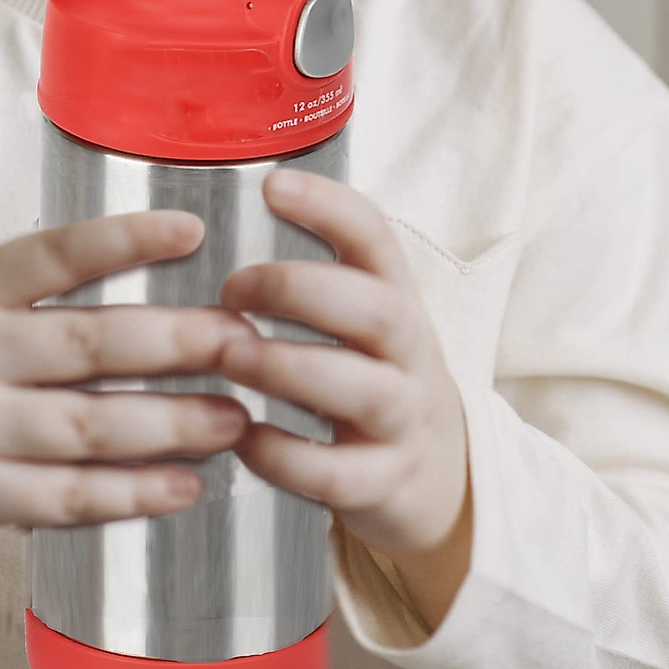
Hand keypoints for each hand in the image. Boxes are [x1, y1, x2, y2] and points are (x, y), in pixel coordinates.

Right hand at [0, 211, 253, 599]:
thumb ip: (46, 297)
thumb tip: (170, 290)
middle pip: (92, 344)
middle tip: (245, 343)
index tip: (194, 232)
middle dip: (181, 342)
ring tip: (236, 418)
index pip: (53, 255)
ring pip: (92, 426)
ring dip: (175, 423)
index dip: (125, 240)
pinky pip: (72, 496)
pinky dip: (136, 492)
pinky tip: (187, 483)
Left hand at [217, 169, 471, 628]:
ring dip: (290, 368)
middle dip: (302, 290)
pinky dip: (286, 455)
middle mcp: (409, 354)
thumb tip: (230, 226)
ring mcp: (404, 422)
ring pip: (363, 390)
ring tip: (230, 357)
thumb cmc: (375, 379)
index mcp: (395, 300)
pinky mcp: (385, 484)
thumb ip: (317, 278)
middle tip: (234, 288)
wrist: (439, 477)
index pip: (376, 240)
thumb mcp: (363, 321)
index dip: (329, 208)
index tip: (273, 185)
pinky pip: (338, 474)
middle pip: (378, 310)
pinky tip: (244, 436)